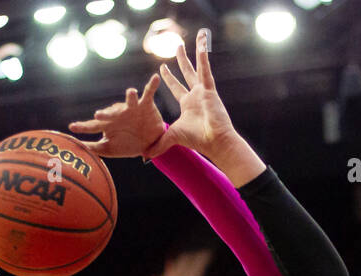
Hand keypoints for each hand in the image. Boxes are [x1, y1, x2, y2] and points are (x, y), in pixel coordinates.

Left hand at [68, 74, 166, 158]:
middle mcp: (118, 114)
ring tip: (131, 92)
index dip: (83, 127)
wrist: (149, 143)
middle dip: (106, 114)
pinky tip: (156, 77)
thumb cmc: (127, 144)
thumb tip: (79, 148)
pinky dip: (152, 85)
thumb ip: (95, 148)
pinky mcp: (146, 104)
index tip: (72, 127)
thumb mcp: (110, 149)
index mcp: (108, 124)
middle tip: (98, 116)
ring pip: (130, 100)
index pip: (93, 126)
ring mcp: (132, 108)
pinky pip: (149, 92)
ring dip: (131, 96)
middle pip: (111, 113)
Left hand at [147, 29, 236, 159]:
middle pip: (187, 73)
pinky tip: (202, 44)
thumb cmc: (198, 140)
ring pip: (199, 67)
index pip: (176, 87)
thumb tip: (145, 155)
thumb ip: (159, 144)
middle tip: (177, 47)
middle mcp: (196, 95)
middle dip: (181, 60)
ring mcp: (204, 91)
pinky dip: (204, 57)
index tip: (162, 67)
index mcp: (188, 104)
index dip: (169, 78)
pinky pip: (206, 70)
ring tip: (196, 36)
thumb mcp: (173, 138)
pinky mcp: (210, 90)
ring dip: (197, 52)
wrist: (215, 142)